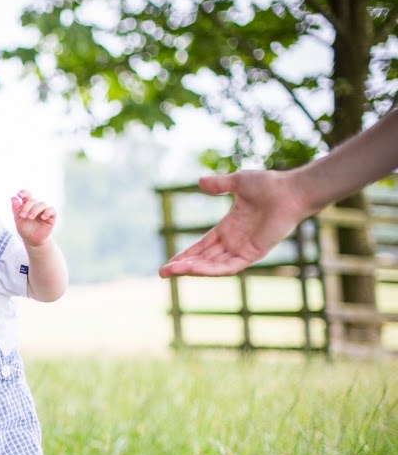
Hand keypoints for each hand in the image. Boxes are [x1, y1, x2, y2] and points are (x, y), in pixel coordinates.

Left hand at [10, 189, 56, 246]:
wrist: (33, 240)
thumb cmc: (25, 229)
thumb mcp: (18, 220)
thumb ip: (16, 209)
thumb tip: (13, 198)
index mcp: (27, 205)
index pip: (27, 195)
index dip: (24, 193)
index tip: (19, 195)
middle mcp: (36, 206)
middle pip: (33, 200)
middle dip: (27, 207)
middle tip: (23, 216)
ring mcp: (44, 210)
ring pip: (42, 204)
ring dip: (35, 210)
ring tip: (30, 218)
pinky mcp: (51, 216)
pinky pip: (51, 210)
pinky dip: (47, 212)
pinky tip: (43, 218)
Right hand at [158, 170, 311, 276]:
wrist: (291, 191)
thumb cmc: (269, 185)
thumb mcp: (238, 182)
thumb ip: (218, 185)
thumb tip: (199, 182)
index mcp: (229, 228)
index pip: (202, 246)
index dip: (186, 255)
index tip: (169, 263)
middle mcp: (234, 241)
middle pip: (203, 259)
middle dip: (183, 266)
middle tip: (162, 273)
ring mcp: (243, 249)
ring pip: (213, 265)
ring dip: (193, 269)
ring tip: (173, 271)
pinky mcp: (253, 254)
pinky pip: (229, 267)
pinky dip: (212, 270)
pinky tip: (195, 270)